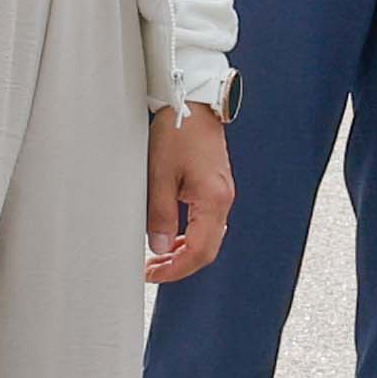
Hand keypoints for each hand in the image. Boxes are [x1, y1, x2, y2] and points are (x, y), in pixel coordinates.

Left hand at [145, 103, 234, 283]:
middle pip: (208, 249)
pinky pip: (207, 222)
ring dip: (184, 252)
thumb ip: (160, 215)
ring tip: (157, 257)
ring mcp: (222, 194)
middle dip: (180, 265)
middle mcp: (223, 199)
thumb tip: (159, 248)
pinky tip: (172, 237)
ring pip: (208, 237)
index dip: (175, 269)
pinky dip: (190, 236)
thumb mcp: (159, 174)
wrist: (192, 103)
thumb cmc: (177, 132)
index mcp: (213, 199)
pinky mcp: (216, 187)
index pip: (199, 250)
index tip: (153, 274)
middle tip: (153, 270)